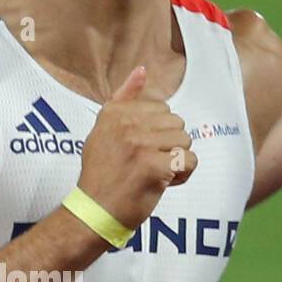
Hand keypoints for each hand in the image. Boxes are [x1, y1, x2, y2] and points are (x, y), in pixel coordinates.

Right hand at [78, 66, 196, 230]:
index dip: (157, 134)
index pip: (162, 109)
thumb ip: (124, 99)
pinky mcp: (152, 165)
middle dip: (169, 147)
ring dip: (176, 162)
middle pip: (177, 124)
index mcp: (115, 112)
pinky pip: (189, 160)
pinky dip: (183, 175)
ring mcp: (139, 144)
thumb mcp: (103, 130)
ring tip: (155, 174)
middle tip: (147, 166)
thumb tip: (142, 70)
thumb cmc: (101, 174)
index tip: (138, 152)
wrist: (93, 212)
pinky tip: (164, 183)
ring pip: (185, 141)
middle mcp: (126, 123)